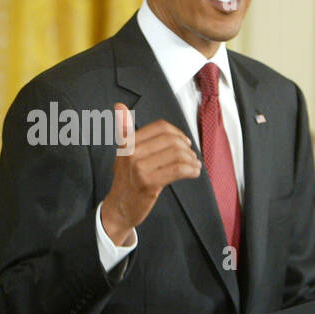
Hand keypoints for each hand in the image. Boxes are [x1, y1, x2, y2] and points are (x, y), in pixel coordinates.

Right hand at [100, 103, 199, 245]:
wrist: (119, 208)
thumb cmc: (127, 179)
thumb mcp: (123, 153)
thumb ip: (126, 131)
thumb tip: (119, 105)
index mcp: (128, 143)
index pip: (160, 127)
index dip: (177, 133)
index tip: (184, 142)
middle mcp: (131, 153)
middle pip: (171, 140)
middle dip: (187, 147)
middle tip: (192, 155)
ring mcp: (139, 168)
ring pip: (176, 154)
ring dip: (191, 160)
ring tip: (194, 165)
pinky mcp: (149, 183)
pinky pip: (178, 170)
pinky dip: (191, 170)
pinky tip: (194, 172)